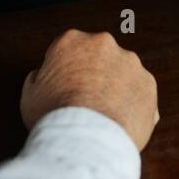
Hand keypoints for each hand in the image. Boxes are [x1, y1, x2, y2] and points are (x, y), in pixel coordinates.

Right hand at [21, 30, 158, 150]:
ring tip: (104, 118)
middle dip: (94, 75)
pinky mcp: (149, 83)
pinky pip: (140, 94)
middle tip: (86, 103)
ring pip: (122, 74)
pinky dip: (133, 106)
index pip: (67, 50)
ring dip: (116, 89)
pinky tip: (120, 124)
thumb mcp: (29, 95)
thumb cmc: (54, 115)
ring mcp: (130, 62)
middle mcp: (103, 44)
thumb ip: (38, 79)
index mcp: (71, 40)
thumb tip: (42, 76)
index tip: (64, 90)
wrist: (88, 137)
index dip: (64, 72)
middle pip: (98, 57)